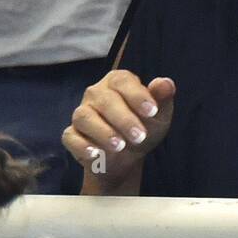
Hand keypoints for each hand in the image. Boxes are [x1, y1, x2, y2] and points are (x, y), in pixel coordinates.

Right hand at [63, 71, 175, 192]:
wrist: (129, 155)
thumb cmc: (145, 126)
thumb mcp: (159, 114)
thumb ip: (162, 97)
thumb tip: (166, 84)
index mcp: (118, 82)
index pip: (123, 81)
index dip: (137, 95)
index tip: (152, 111)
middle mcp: (96, 93)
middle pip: (104, 100)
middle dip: (124, 119)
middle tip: (139, 136)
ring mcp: (82, 113)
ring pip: (84, 117)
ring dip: (103, 132)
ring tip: (120, 146)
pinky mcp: (72, 134)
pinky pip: (71, 137)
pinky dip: (82, 146)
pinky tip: (96, 154)